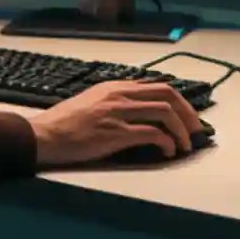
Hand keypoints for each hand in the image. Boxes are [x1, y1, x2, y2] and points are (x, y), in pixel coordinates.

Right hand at [28, 81, 202, 165]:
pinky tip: (168, 152)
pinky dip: (166, 143)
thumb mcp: (93, 101)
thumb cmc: (64, 123)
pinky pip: (151, 133)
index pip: (158, 86)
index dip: (179, 101)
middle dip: (188, 113)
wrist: (43, 135)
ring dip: (181, 130)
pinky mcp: (115, 132)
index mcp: (116, 86)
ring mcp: (118, 112)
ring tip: (185, 145)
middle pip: (168, 95)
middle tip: (196, 130)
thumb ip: (116, 100)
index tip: (188, 116)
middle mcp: (120, 94)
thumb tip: (140, 110)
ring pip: (164, 112)